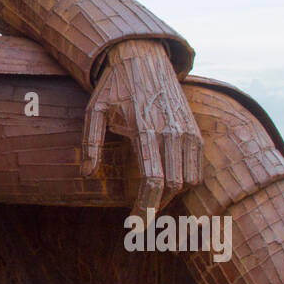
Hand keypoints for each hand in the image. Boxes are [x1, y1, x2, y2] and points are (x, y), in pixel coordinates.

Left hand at [81, 38, 202, 221]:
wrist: (143, 57)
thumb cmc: (115, 85)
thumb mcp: (94, 109)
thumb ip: (90, 142)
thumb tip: (87, 174)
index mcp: (146, 128)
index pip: (153, 180)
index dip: (145, 209)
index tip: (133, 226)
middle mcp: (172, 131)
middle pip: (172, 186)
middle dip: (155, 207)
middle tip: (137, 218)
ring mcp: (188, 131)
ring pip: (188, 181)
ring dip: (169, 196)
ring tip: (149, 199)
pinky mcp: (196, 131)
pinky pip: (197, 169)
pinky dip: (184, 182)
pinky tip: (164, 183)